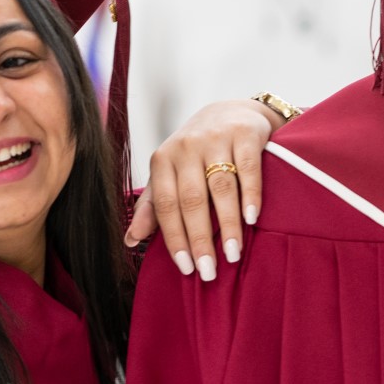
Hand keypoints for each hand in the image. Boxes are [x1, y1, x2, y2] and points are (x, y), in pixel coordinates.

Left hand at [126, 99, 282, 279]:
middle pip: (192, 200)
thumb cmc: (197, 153)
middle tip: (210, 271)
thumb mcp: (170, 175)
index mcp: (163, 160)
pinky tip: (252, 219)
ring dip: (228, 224)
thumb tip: (130, 242)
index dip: (175, 239)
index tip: (186, 268)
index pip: (166, 205)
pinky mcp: (245, 134)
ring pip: (221, 187)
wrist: (231, 112)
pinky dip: (251, 195)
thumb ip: (153, 207)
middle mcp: (185, 147)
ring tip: (233, 253)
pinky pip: (248, 169)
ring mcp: (216, 138)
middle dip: (200, 239)